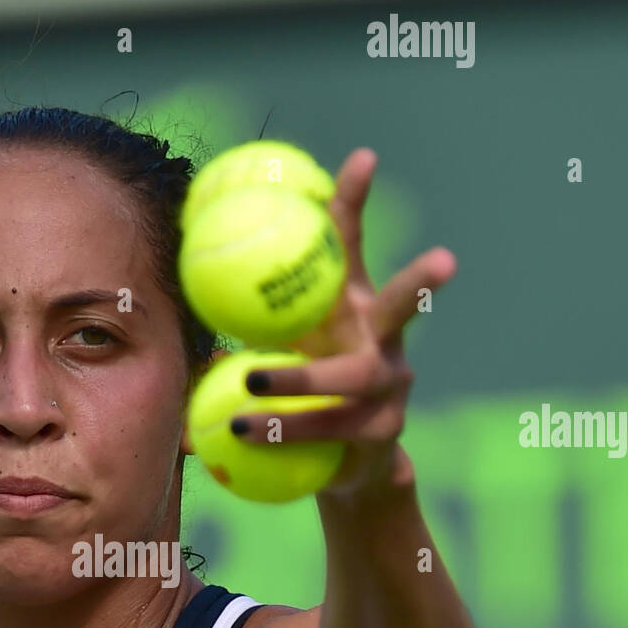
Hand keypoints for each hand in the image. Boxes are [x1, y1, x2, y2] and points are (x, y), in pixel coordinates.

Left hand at [230, 147, 456, 500]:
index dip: (357, 204)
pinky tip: (249, 435)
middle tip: (442, 258)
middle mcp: (383, 344)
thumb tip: (185, 284)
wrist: (346, 470)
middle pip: (400, 306)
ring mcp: (390, 391)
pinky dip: (287, 431)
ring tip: (251, 381)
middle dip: (418, 282)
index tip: (363, 157)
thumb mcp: (278, 350)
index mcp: (353, 309)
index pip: (353, 248)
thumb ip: (242, 324)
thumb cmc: (306, 395)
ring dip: (301, 380)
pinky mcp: (382, 435)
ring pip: (353, 380)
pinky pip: (332, 431)